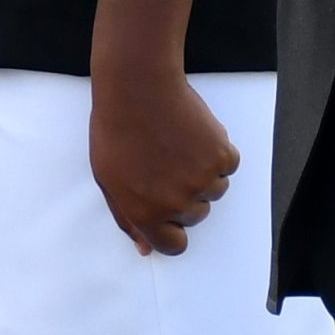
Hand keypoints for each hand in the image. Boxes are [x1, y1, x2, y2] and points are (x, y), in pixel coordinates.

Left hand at [89, 63, 237, 256]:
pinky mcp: (220, 156)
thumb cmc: (116, 128)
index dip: (171, 228)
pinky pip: (228, 166)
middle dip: (183, 195)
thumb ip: (128, 218)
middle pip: (195, 216)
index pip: (174, 247)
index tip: (167, 209)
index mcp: (146, 214)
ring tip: (175, 144)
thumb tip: (145, 249)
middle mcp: (177, 204)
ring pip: (214, 191)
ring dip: (201, 173)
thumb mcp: (107, 179)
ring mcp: (202, 181)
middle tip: (162, 162)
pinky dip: (216, 152)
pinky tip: (191, 134)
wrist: (137, 85)